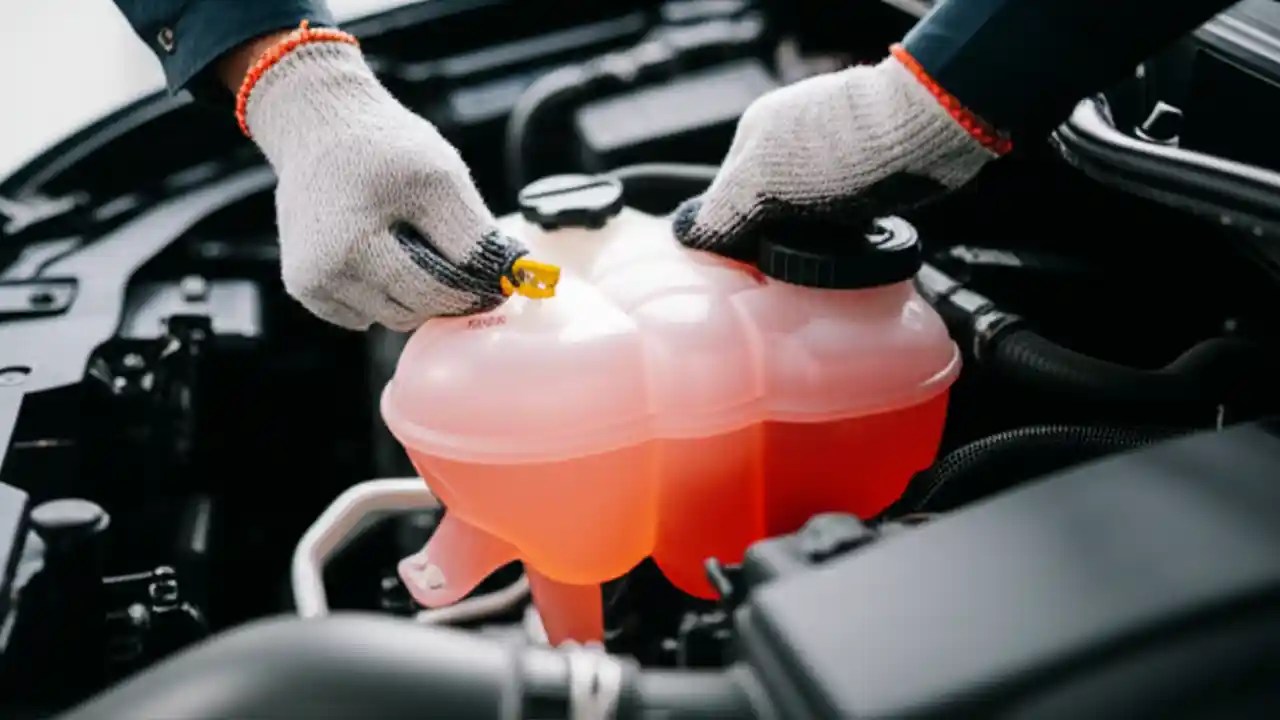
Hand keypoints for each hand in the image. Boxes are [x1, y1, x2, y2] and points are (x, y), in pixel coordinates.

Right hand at [229, 29, 523, 330]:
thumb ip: (475, 232)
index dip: (478, 285)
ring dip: (413, 295)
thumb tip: (515, 278)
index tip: (499, 274)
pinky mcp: (305, 288)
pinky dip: (382, 296)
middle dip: (446, 290)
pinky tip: (380, 255)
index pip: (440, 290)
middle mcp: (330, 268)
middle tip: (452, 251)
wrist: (319, 129)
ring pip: (393, 318)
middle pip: (417, 310)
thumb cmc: (385, 148)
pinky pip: (364, 317)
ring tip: (410, 244)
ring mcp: (314, 281)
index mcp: (361, 238)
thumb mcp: (441, 176)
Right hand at [672, 47, 1008, 257]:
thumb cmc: (839, 147)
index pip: (727, 196)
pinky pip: (847, 219)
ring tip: (812, 270)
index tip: (736, 270)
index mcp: (757, 132)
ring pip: (808, 217)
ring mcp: (836, 156)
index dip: (730, 235)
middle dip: (769, 241)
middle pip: (768, 208)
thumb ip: (722, 211)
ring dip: (809, 245)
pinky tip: (847, 252)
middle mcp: (794, 140)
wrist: (920, 131)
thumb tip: (690, 234)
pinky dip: (844, 240)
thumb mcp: (758, 182)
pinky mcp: (874, 174)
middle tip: (772, 276)